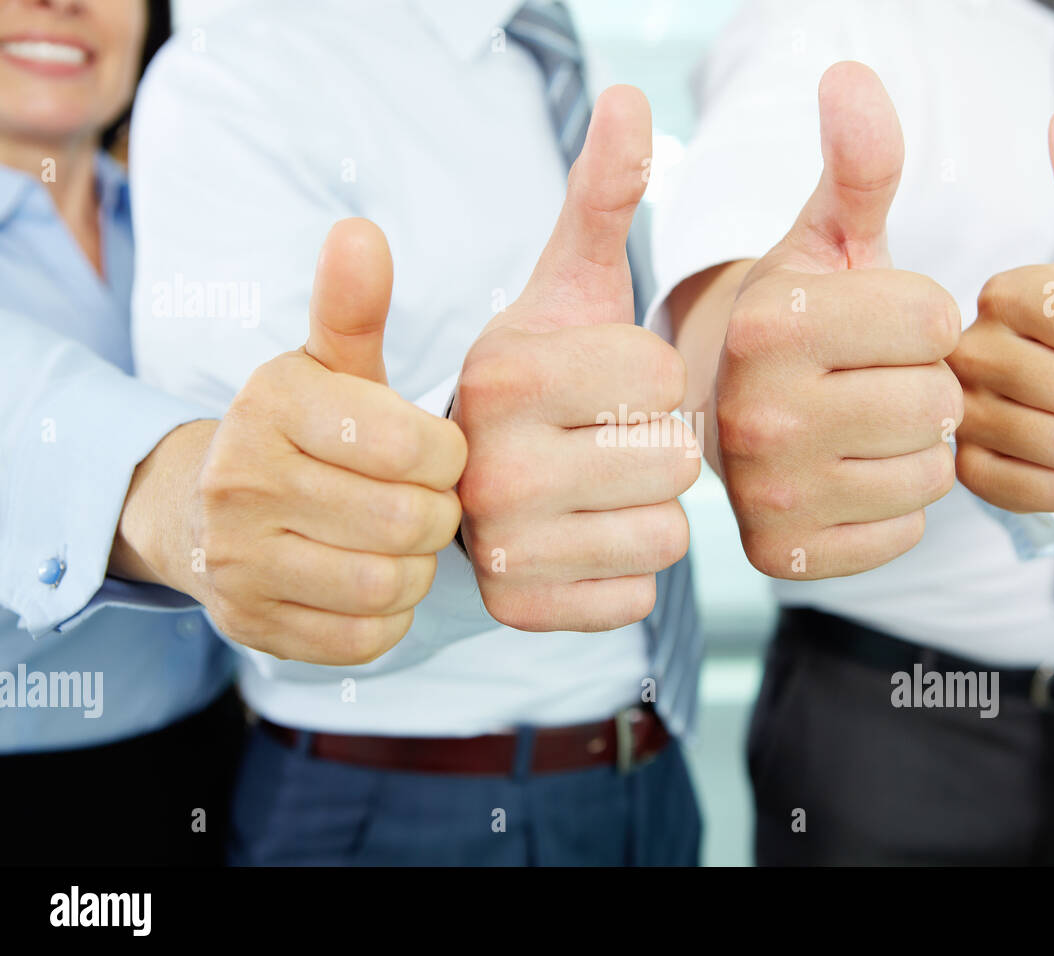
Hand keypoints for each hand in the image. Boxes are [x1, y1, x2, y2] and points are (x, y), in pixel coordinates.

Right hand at [171, 219, 465, 662]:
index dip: (448, 459)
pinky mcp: (251, 625)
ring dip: (415, 567)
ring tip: (399, 540)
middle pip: (409, 521)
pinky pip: (366, 638)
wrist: (207, 513)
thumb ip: (353, 307)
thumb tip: (360, 231)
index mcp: (272, 402)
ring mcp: (238, 560)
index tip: (433, 455)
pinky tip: (373, 580)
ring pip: (390, 583)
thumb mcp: (329, 365)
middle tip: (420, 502)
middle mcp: (239, 480)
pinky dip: (389, 616)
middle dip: (435, 515)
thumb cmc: (305, 433)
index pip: (415, 447)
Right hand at [452, 86, 698, 631]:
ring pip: (665, 536)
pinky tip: (585, 538)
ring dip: (648, 510)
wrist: (465, 472)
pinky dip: (625, 570)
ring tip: (596, 487)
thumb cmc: (539, 373)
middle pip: (675, 462)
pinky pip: (638, 597)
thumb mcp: (566, 283)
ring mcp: (502, 549)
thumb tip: (633, 96)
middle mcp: (491, 466)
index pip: (665, 378)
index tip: (606, 380)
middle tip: (604, 438)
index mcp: (508, 373)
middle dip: (658, 446)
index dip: (656, 378)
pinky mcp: (523, 611)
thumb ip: (603, 196)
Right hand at [712, 62, 961, 578]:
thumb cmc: (793, 327)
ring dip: (915, 447)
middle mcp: (755, 415)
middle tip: (866, 382)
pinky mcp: (786, 556)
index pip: (936, 318)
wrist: (727, 416)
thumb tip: (853, 76)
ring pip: (930, 471)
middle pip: (937, 399)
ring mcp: (767, 496)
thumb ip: (856, 168)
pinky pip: (905, 531)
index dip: (924, 317)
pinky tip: (847, 479)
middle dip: (923, 385)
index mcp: (768, 324)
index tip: (873, 324)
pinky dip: (893, 507)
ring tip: (858, 428)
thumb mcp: (824, 243)